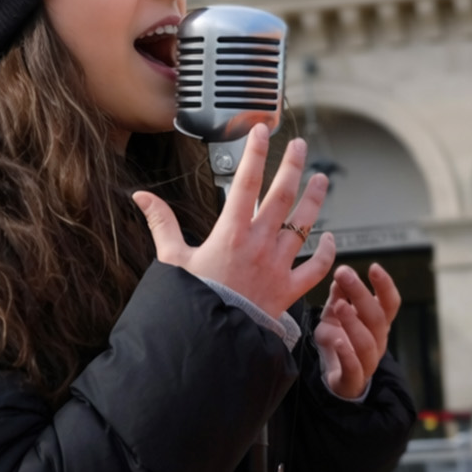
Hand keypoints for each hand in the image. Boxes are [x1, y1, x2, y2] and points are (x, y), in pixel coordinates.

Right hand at [133, 124, 335, 321]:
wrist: (212, 340)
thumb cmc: (193, 302)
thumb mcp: (172, 260)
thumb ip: (162, 223)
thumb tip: (142, 196)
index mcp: (230, 233)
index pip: (246, 182)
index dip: (255, 152)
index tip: (261, 131)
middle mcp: (259, 244)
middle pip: (282, 196)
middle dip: (293, 166)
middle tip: (301, 146)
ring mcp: (278, 266)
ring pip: (305, 225)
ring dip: (316, 200)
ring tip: (323, 179)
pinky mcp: (289, 290)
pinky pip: (315, 268)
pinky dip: (326, 253)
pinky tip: (329, 238)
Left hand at [315, 263, 400, 398]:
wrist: (334, 377)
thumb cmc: (338, 340)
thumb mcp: (334, 314)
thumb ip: (338, 295)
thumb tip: (341, 274)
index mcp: (378, 323)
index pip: (390, 303)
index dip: (385, 286)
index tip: (374, 267)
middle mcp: (378, 341)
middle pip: (376, 317)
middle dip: (361, 293)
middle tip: (344, 273)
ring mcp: (368, 362)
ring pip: (367, 342)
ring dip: (353, 322)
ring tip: (339, 305)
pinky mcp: (353, 380)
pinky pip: (354, 368)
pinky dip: (346, 354)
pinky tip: (336, 340)